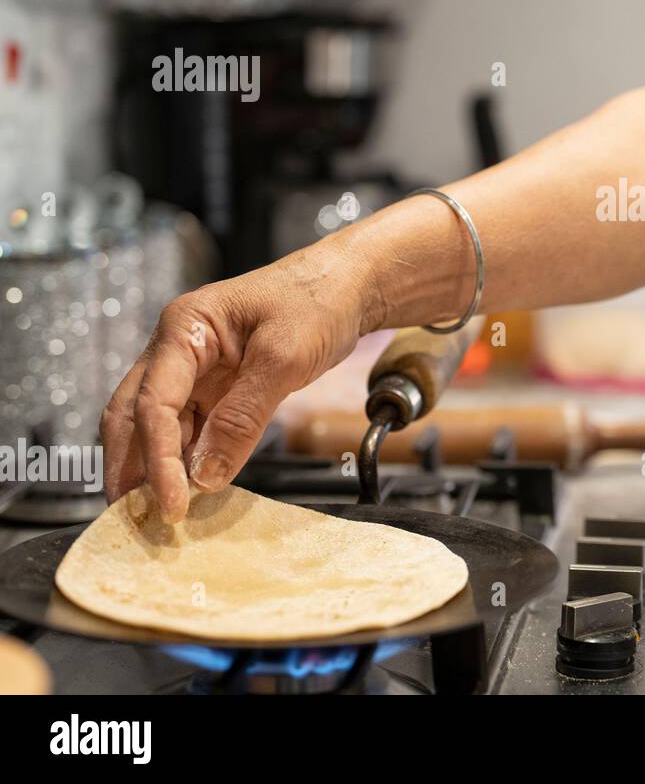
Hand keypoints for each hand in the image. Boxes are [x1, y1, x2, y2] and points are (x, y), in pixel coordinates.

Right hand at [100, 240, 375, 522]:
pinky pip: (191, 428)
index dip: (157, 458)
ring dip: (157, 470)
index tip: (172, 503)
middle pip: (135, 416)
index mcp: (185, 328)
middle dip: (132, 469)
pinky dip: (188, 460)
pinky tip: (192, 491)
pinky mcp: (216, 387)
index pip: (154, 402)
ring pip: (160, 427)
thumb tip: (206, 475)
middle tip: (135, 521)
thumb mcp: (285, 357)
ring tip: (161, 517)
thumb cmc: (317, 301)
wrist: (347, 287)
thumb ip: (244, 416)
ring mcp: (195, 370)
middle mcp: (178, 349)